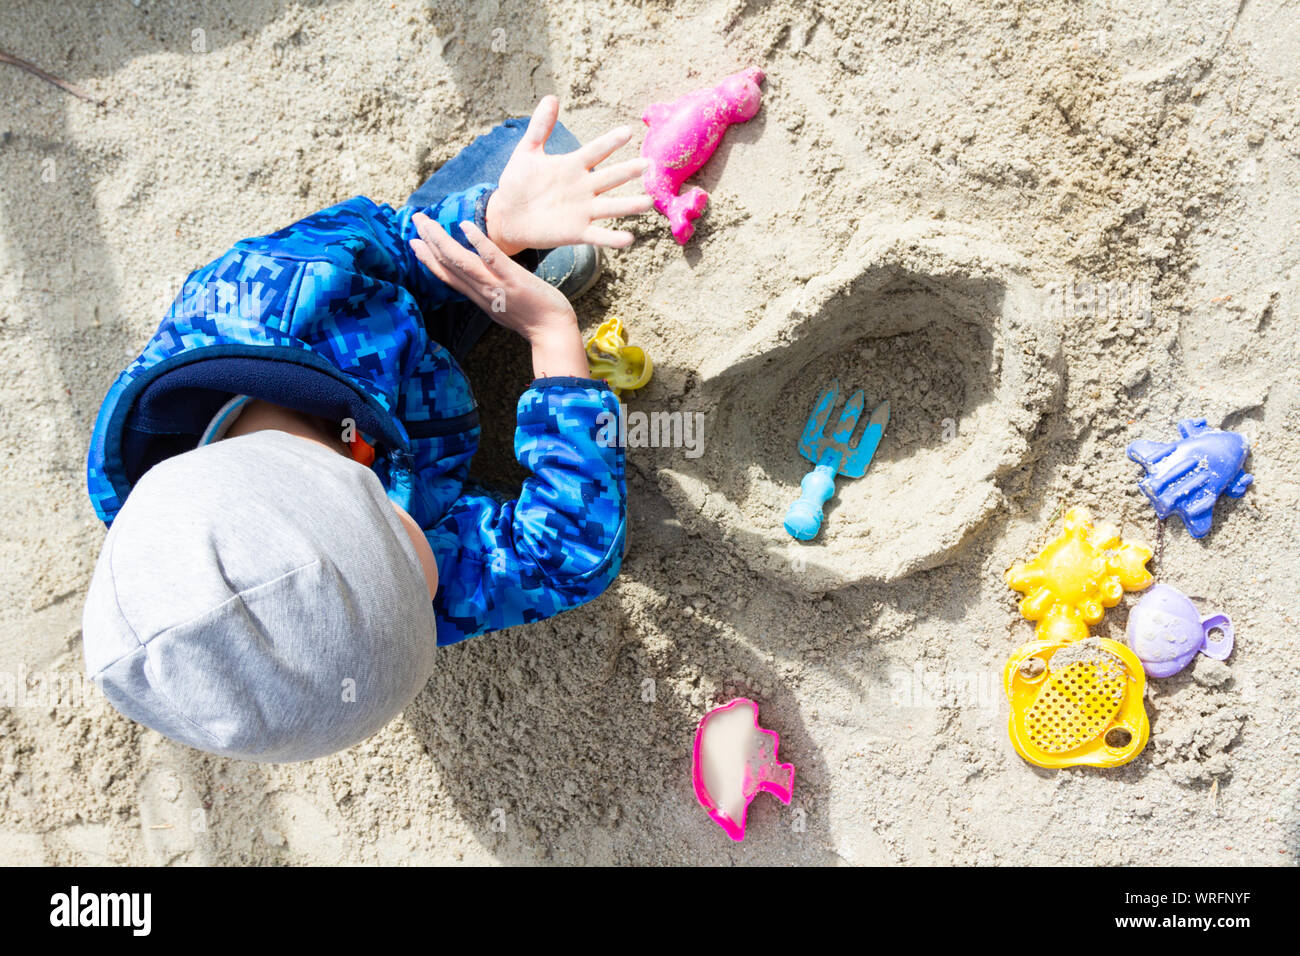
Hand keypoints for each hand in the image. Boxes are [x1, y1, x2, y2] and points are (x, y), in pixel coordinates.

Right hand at [410, 214, 588, 378]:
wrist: (552, 332)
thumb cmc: (533, 318)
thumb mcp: (502, 305)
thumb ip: (488, 291)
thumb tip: (481, 280)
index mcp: (478, 296)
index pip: (447, 275)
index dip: (428, 259)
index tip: (414, 243)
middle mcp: (482, 291)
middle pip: (448, 265)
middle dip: (429, 242)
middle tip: (415, 220)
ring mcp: (496, 286)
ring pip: (462, 261)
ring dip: (442, 240)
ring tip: (428, 223)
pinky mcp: (513, 281)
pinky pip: (492, 259)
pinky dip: (478, 242)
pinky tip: (465, 226)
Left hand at [485, 95, 653, 254]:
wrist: (508, 216)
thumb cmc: (518, 182)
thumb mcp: (528, 151)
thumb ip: (540, 127)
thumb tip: (551, 97)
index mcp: (573, 166)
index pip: (596, 151)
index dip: (610, 142)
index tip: (627, 131)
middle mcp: (584, 188)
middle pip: (610, 178)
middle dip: (629, 171)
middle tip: (648, 164)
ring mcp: (583, 210)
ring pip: (611, 207)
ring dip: (629, 205)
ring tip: (647, 203)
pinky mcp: (577, 232)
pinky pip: (598, 235)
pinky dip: (613, 238)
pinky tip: (628, 239)